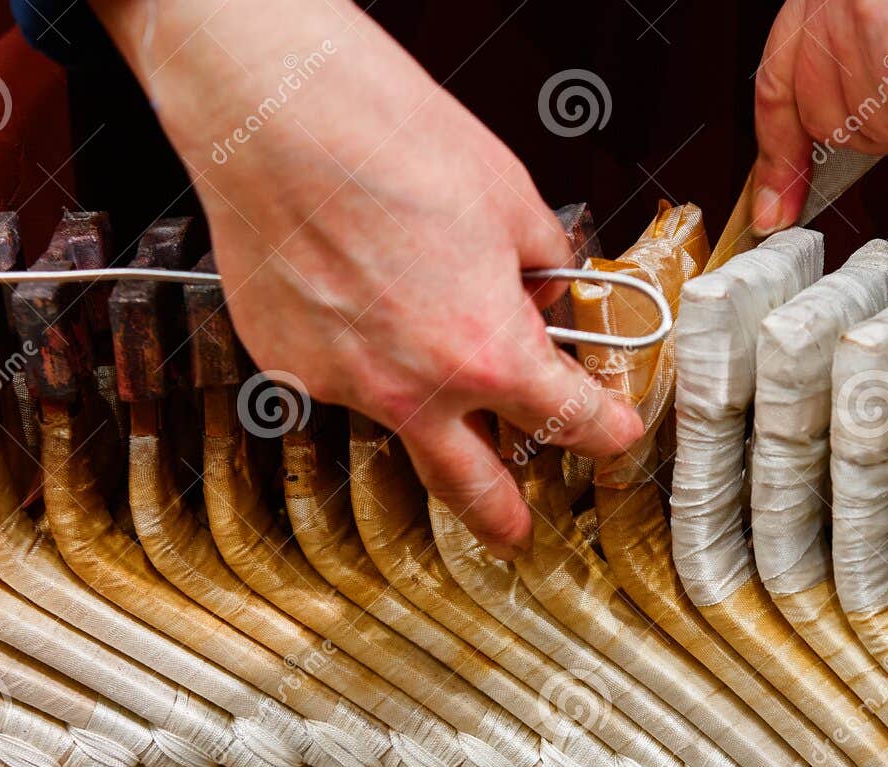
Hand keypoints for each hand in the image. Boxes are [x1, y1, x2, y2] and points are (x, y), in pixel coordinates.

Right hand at [92, 0, 641, 557]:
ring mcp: (344, 384)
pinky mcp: (286, 364)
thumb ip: (541, 268)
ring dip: (419, 402)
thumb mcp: (512, 204)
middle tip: (514, 532)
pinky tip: (354, 295)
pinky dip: (357, 351)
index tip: (610, 432)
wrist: (276, 113)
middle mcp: (414, 389)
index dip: (604, 429)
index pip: (570, 421)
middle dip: (502, 516)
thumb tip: (539, 290)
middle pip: (472, 486)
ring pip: (397, 418)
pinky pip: (339, 375)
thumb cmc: (389, 142)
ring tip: (415, 338)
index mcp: (490, 356)